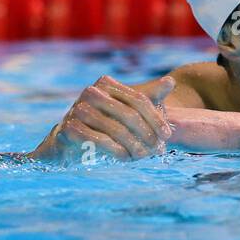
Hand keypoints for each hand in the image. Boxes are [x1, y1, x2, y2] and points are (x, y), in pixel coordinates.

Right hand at [31, 75, 174, 163]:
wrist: (69, 140)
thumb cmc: (103, 123)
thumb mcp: (127, 109)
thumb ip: (149, 96)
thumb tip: (171, 81)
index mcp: (106, 83)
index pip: (138, 100)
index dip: (155, 118)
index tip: (167, 136)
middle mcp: (90, 92)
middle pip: (129, 114)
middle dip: (147, 134)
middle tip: (158, 150)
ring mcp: (77, 109)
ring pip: (116, 129)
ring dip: (134, 146)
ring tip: (143, 156)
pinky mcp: (69, 128)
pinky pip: (100, 141)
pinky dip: (116, 151)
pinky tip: (126, 158)